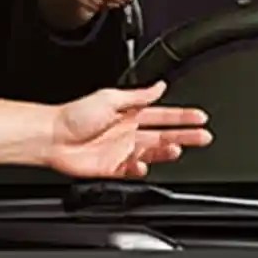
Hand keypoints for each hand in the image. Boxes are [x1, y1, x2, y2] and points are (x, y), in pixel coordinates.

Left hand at [45, 81, 211, 178]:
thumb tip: (159, 86)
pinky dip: (141, 168)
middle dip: (186, 136)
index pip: (163, 115)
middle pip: (164, 135)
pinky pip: (133, 171)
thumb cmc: (74, 114)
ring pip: (152, 153)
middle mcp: (128, 132)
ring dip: (166, 151)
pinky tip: (143, 164)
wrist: (52, 136)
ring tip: (177, 149)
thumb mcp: (110, 97)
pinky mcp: (113, 168)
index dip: (183, 117)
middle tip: (204, 136)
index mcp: (129, 114)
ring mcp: (122, 151)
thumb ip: (137, 95)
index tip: (200, 117)